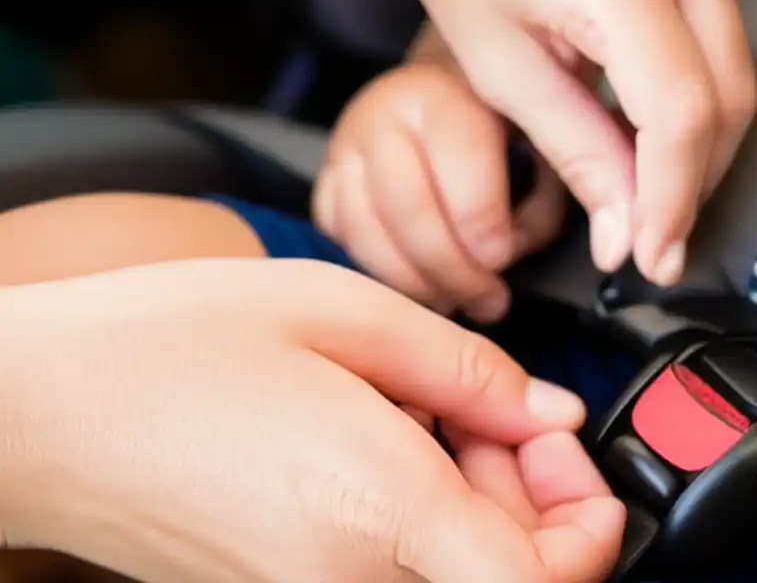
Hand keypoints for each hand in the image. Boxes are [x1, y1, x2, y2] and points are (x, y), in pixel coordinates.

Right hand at [0, 259, 622, 582]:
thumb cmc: (164, 349)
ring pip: (459, 581)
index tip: (561, 449)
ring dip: (482, 514)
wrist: (38, 414)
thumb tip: (549, 412)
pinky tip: (385, 449)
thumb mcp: (339, 312)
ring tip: (428, 419)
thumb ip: (469, 371)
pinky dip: (424, 525)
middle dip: (538, 505)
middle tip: (500, 418)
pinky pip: (397, 575)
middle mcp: (349, 582)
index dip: (589, 524)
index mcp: (377, 509)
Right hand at [316, 31, 566, 321]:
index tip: (506, 259)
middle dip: (456, 272)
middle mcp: (384, 113)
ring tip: (459, 299)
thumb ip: (585, 179)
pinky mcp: (326, 180)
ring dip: (418, 283)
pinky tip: (421, 281)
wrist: (445, 86)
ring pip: (370, 238)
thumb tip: (619, 242)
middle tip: (492, 300)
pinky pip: (342, 244)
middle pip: (411, 217)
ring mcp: (346, 147)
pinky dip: (381, 273)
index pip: (464, 177)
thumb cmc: (510, 121)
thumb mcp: (554, 136)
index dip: (489, 231)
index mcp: (448, 95)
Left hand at [326, 0, 756, 285]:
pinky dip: (697, 105)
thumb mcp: (504, 72)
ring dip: (698, 152)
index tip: (653, 256)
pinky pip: (726, 46)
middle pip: (726, 101)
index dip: (672, 200)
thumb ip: (579, 156)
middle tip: (649, 242)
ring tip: (644, 195)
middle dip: (690, 185)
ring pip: (737, 81)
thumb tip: (628, 238)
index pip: (679, 113)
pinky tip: (653, 140)